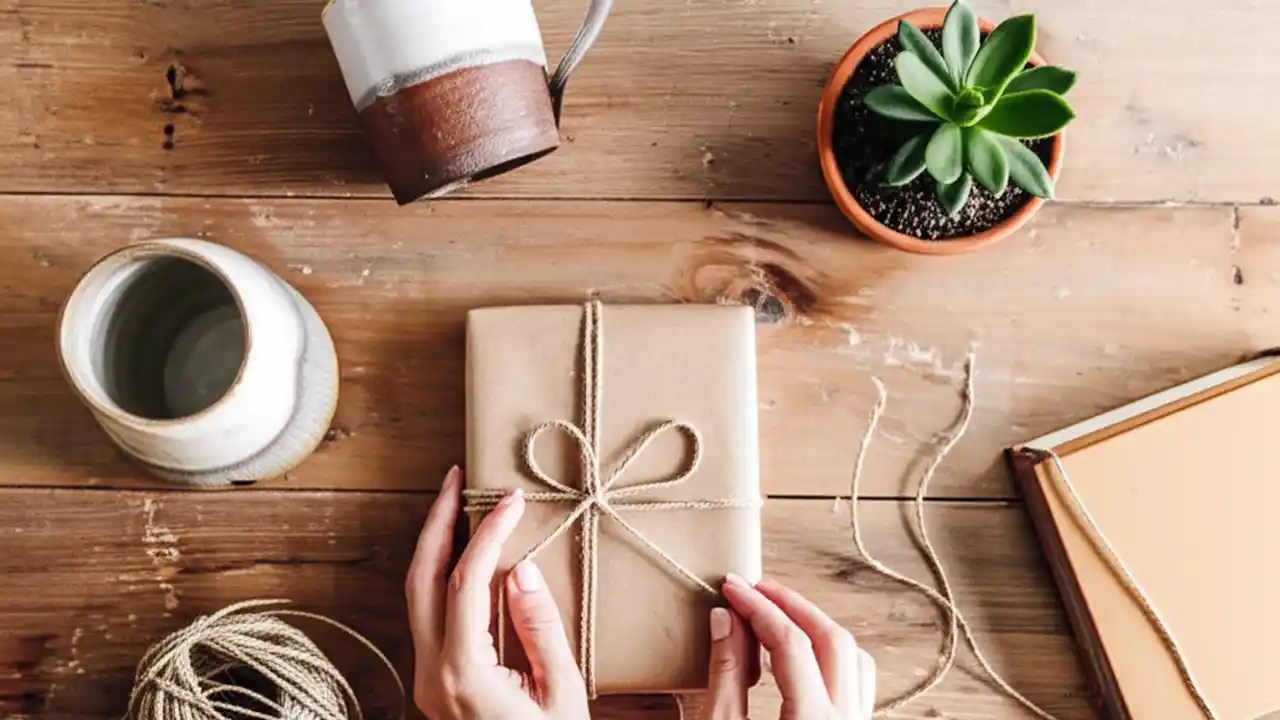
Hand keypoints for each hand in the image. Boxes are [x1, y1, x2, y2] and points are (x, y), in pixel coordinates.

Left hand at [405, 466, 589, 719]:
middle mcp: (431, 675)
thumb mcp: (562, 693)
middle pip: (419, 580)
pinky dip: (443, 578)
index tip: (513, 502)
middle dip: (436, 523)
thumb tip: (520, 568)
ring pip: (417, 597)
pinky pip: (430, 618)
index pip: (466, 583)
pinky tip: (466, 558)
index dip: (488, 534)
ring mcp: (427, 681)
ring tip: (459, 506)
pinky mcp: (435, 685)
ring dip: (435, 547)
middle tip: (457, 480)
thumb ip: (540, 629)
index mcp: (462, 674)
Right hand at [702, 575, 875, 719]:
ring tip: (778, 613)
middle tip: (756, 589)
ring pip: (853, 658)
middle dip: (792, 606)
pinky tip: (801, 649)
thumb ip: (725, 676)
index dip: (759, 608)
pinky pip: (855, 681)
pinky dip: (830, 654)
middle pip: (832, 640)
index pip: (791, 643)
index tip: (734, 589)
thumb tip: (725, 620)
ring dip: (816, 626)